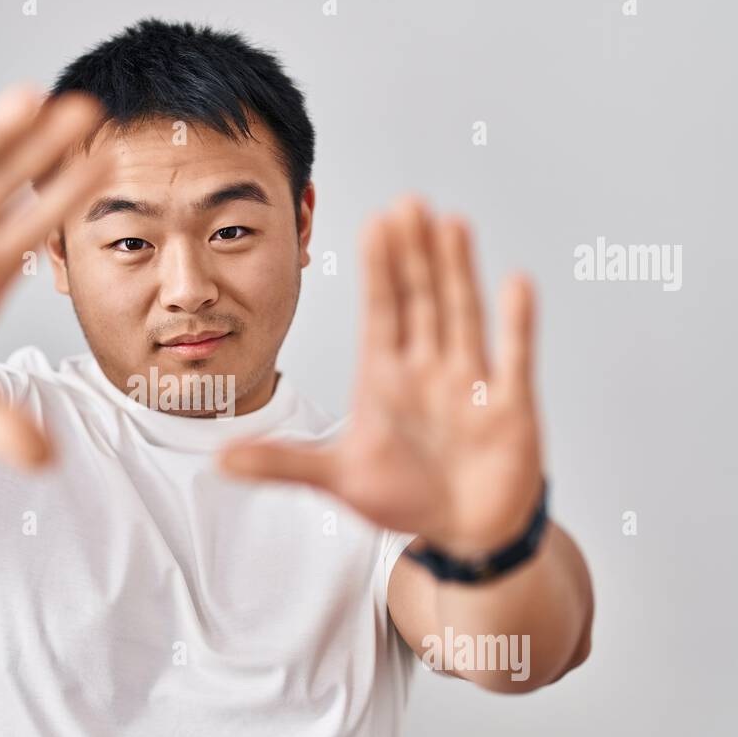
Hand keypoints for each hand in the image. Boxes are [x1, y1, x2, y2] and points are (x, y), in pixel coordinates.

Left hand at [220, 196, 544, 555]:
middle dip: (414, 255)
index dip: (378, 269)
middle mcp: (427, 371)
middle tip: (408, 204)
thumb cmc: (404, 498)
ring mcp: (469, 384)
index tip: (374, 223)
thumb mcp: (337, 478)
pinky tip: (516, 282)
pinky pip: (514, 358)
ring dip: (457, 272)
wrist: (462, 532)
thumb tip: (220, 460)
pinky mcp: (508, 407)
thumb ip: (281, 463)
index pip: (380, 312)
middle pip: (419, 301)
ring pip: (461, 315)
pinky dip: (517, 324)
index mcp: (384, 380)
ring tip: (451, 223)